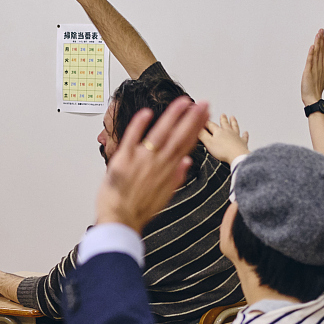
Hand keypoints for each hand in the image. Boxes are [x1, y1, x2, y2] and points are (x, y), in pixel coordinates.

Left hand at [95, 97, 210, 231]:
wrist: (120, 221)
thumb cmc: (139, 211)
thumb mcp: (164, 196)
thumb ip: (176, 177)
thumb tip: (187, 162)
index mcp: (168, 171)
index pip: (186, 144)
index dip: (196, 128)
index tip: (204, 114)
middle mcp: (157, 164)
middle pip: (178, 137)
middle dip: (192, 118)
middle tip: (202, 103)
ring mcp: (141, 160)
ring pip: (159, 134)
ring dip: (172, 117)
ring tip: (183, 103)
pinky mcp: (123, 160)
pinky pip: (131, 139)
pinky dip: (139, 126)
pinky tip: (147, 113)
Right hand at [202, 111, 249, 163]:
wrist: (237, 156)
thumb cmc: (223, 151)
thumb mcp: (208, 143)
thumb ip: (202, 135)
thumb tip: (196, 128)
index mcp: (218, 132)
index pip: (211, 125)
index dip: (206, 122)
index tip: (203, 120)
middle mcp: (228, 132)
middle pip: (224, 123)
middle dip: (222, 119)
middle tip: (222, 114)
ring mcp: (236, 136)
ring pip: (234, 127)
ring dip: (233, 122)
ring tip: (232, 117)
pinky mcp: (242, 143)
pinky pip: (244, 137)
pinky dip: (245, 134)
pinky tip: (245, 132)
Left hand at [300, 29, 323, 107]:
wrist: (313, 99)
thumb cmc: (315, 91)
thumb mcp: (322, 79)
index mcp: (322, 68)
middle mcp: (319, 67)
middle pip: (321, 51)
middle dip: (321, 40)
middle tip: (322, 31)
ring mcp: (314, 69)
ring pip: (316, 53)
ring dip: (317, 43)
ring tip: (318, 35)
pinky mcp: (308, 72)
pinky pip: (310, 61)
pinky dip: (311, 54)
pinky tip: (312, 47)